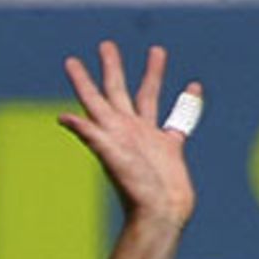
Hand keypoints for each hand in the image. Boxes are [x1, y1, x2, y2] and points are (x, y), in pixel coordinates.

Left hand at [59, 42, 197, 232]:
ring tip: (157, 51)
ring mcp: (148, 139)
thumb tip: (64, 118)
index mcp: (112, 131)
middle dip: (112, 66)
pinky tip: (193, 87)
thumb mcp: (110, 156)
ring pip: (149, 98)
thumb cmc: (136, 191)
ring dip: (152, 75)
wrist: (160, 215)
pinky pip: (179, 119)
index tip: (71, 62)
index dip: (82, 81)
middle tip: (106, 44)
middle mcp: (127, 131)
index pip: (93, 99)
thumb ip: (91, 135)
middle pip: (118, 90)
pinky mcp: (170, 148)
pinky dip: (187, 102)